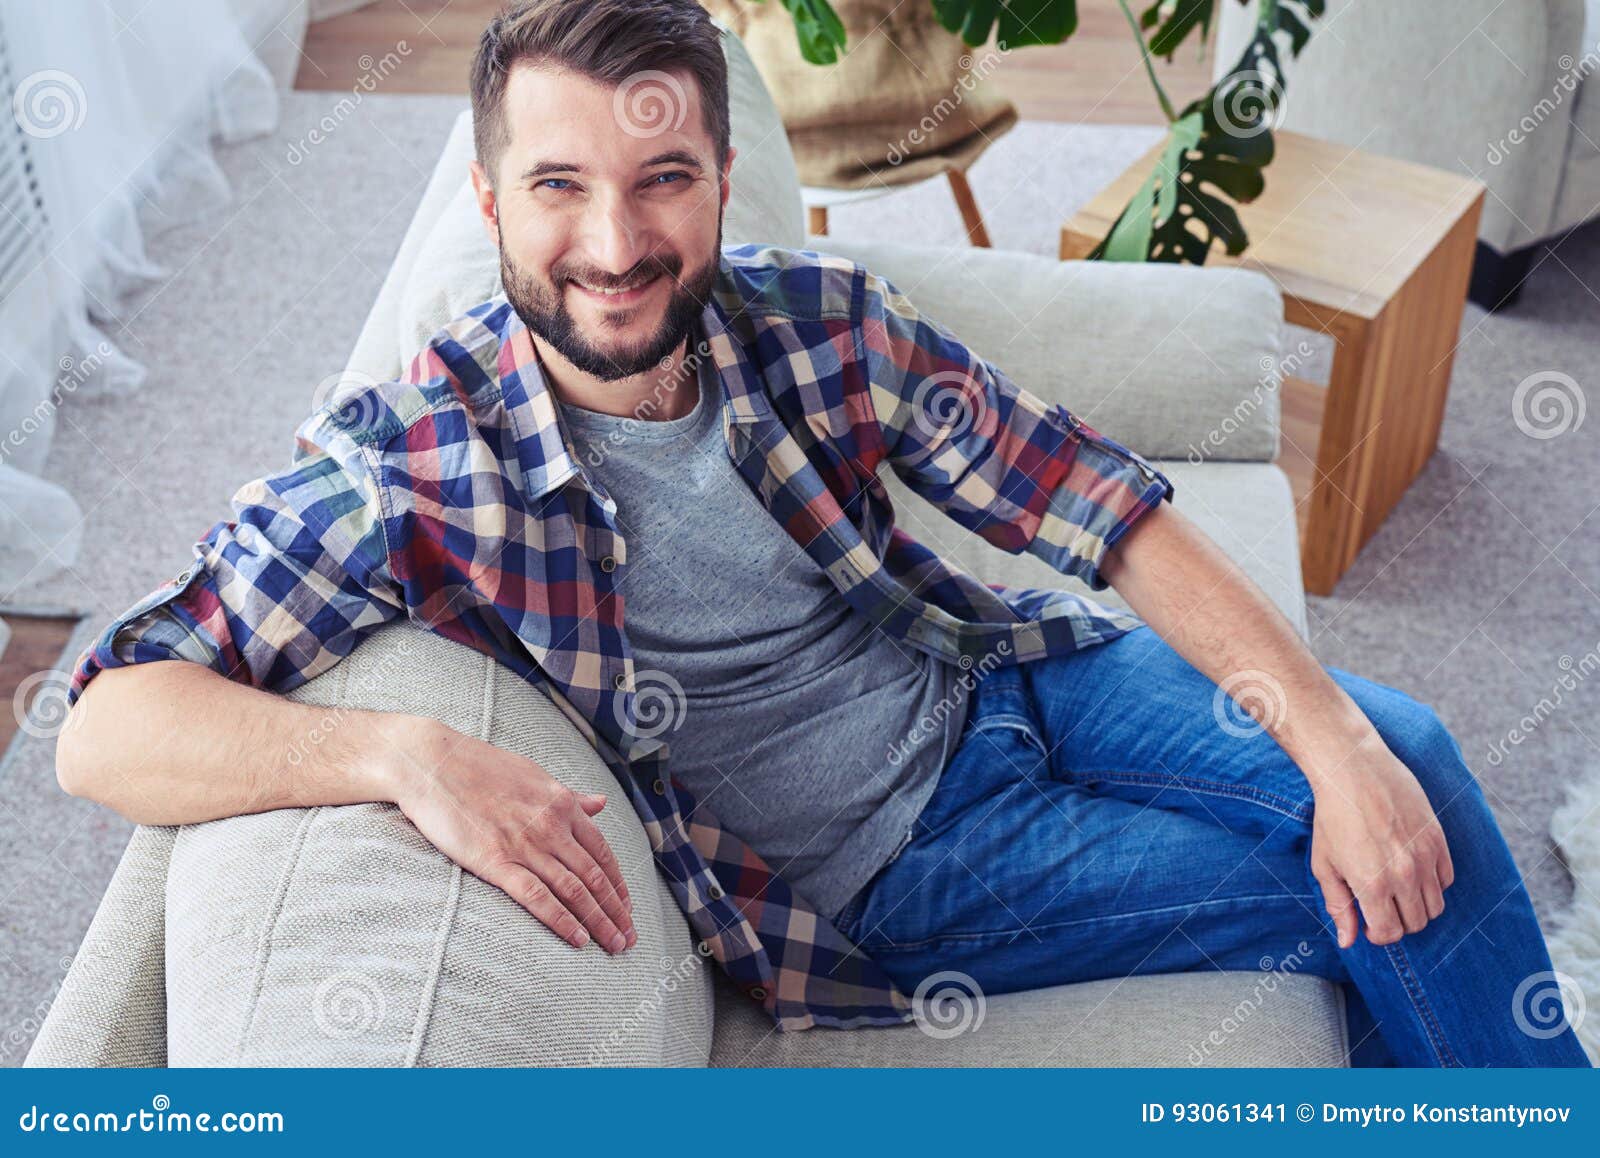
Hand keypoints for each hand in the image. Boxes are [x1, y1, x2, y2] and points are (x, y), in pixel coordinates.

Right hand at [368, 715, 635, 952]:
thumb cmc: (480, 768)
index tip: (628, 908)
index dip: (619, 884)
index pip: (603, 852)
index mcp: (563, 804)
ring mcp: (525, 844)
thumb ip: (569, 796)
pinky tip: (578, 940)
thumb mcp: (534, 776)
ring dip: (598, 921)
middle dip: (616, 911)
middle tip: (630, 939)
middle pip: (594, 877)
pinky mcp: (494, 861)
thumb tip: (602, 803)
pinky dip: (562, 920)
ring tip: (615, 945)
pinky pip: (537, 897)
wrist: (432, 763)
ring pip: (574, 890)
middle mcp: (551, 825)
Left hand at [1307, 729, 1454, 948]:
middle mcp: (1405, 875)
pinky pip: (1446, 879)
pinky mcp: (1439, 839)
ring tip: (1395, 889)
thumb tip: (1348, 941)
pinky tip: (1410, 870)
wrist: (1354, 770)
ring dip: (1417, 905)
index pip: (1391, 933)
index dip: (1379, 934)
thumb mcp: (1325, 864)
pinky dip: (1432, 883)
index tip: (1369, 923)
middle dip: (1397, 921)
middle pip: (1416, 923)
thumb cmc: (1332, 817)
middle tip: (1381, 905)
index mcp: (1373, 885)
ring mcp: (1426, 857)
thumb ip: (1338, 906)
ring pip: (1435, 906)